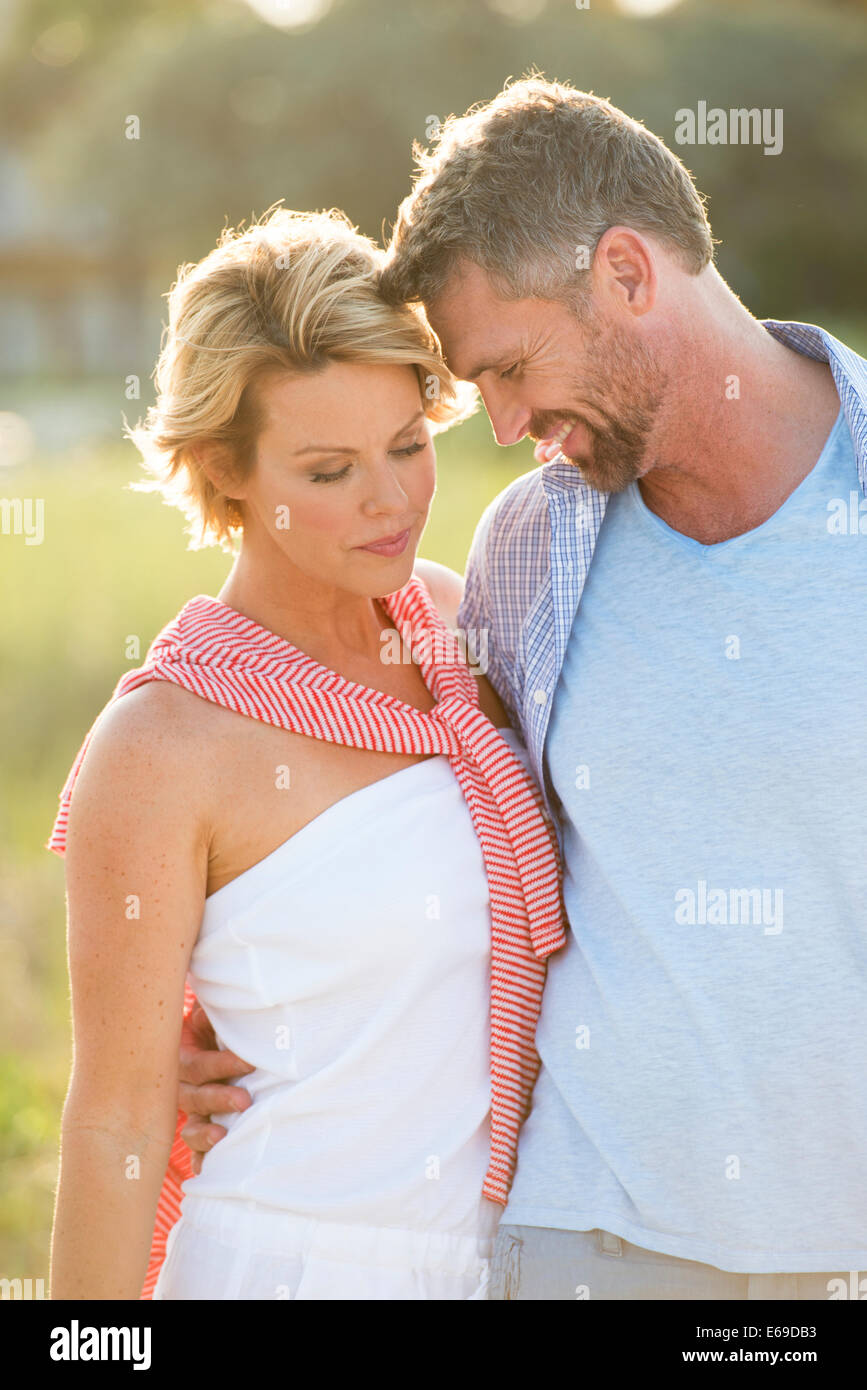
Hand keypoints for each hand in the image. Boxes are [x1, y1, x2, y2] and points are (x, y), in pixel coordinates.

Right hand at [178, 1002, 253, 1173]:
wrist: (210, 1039)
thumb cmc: (215, 1025)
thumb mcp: (210, 1016)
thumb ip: (208, 1015)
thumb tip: (205, 1015)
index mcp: (183, 1058)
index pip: (197, 1066)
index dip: (220, 1064)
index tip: (249, 1061)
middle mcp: (183, 1087)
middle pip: (194, 1098)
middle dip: (217, 1099)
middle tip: (244, 1100)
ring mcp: (192, 1111)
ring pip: (191, 1126)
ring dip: (204, 1134)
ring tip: (222, 1138)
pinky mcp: (203, 1128)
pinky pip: (197, 1149)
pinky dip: (201, 1159)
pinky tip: (205, 1170)